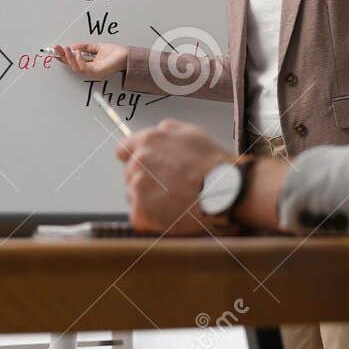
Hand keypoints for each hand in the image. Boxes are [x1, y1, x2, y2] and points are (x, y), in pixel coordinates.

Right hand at [51, 42, 128, 79]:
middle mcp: (90, 70)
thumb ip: (86, 47)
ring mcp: (93, 72)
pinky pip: (83, 68)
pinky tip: (77, 52)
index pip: (73, 61)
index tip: (57, 49)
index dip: (64, 56)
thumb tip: (74, 46)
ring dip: (69, 57)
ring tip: (66, 49)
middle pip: (72, 65)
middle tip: (57, 48)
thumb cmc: (116, 53)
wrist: (127, 56)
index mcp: (89, 64)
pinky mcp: (96, 72)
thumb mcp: (97, 47)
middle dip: (63, 56)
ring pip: (75, 67)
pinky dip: (79, 60)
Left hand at [115, 118, 233, 234]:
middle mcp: (138, 161)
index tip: (145, 167)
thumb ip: (169, 129)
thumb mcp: (194, 132)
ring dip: (148, 198)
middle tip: (170, 185)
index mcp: (148, 140)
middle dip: (146, 179)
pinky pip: (139, 216)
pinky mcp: (142, 212)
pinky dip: (151, 218)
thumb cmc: (214, 164)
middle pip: (130, 174)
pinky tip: (170, 213)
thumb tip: (160, 129)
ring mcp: (138, 187)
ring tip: (173, 200)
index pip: (123, 150)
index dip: (134, 158)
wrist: (225, 192)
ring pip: (134, 195)